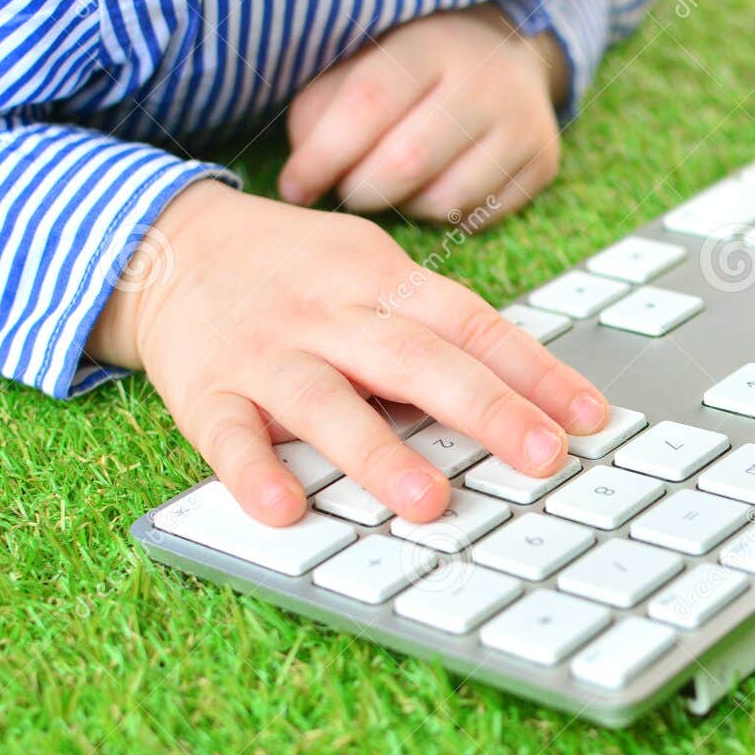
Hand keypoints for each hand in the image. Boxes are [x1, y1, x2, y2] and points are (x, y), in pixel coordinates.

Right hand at [87, 181, 606, 525]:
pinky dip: (254, 472)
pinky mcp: (204, 390)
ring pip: (326, 402)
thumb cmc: (293, 273)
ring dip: (378, 453)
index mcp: (381, 279)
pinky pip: (228, 436)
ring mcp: (265, 352)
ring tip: (431, 501)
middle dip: (485, 409)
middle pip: (415, 359)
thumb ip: (432, 329)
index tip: (589, 417)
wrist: (165, 243)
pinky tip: (286, 510)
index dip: (533, 370)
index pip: (471, 323)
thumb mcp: (368, 274)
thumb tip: (525, 397)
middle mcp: (329, 312)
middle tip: (544, 457)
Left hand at [278, 5, 567, 226]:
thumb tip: (304, 177)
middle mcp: (485, 81)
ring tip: (390, 185)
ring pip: (443, 201)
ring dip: (401, 207)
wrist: (505, 50)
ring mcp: (521, 124)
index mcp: (429, 43)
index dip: (323, 155)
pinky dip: (441, 215)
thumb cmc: (412, 67)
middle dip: (361, 189)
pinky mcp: (542, 162)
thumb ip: (320, 110)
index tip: (294, 187)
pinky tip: (432, 187)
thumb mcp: (359, 64)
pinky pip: (477, 218)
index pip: (369, 104)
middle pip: (407, 163)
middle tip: (346, 188)